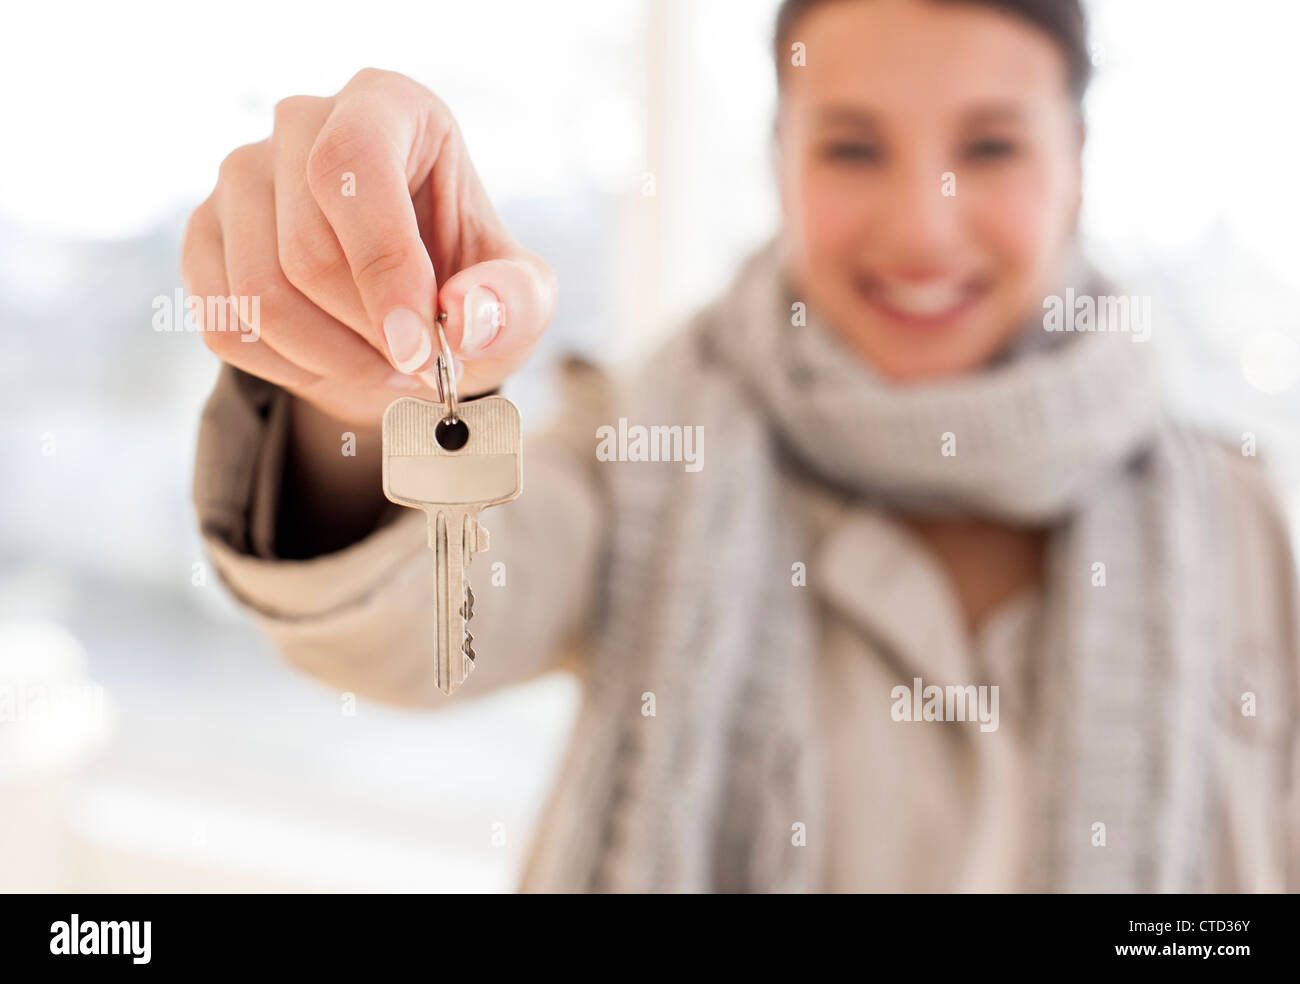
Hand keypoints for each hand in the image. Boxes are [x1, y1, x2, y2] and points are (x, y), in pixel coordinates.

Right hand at [181, 68, 556, 428]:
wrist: (407, 315)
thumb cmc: (465, 286)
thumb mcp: (519, 296)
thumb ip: (514, 301)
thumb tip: (464, 317)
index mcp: (387, 105)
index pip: (353, 160)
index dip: (384, 263)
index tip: (418, 347)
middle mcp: (301, 123)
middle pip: (307, 248)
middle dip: (368, 333)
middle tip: (418, 369)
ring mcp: (241, 176)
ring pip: (260, 295)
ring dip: (332, 360)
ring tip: (387, 369)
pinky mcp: (205, 235)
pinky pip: (226, 324)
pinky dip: (289, 369)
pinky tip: (335, 363)